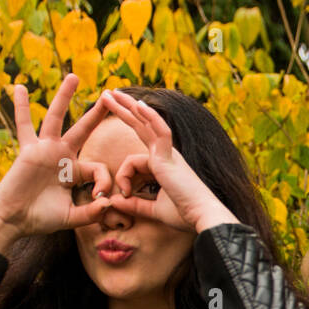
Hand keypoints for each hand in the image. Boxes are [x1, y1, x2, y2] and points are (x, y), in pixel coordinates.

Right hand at [0, 74, 114, 253]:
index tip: (102, 198)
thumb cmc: (41, 219)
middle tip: (111, 95)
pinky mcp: (29, 150)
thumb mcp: (72, 217)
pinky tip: (21, 88)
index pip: (98, 168)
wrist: (14, 219)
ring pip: (56, 118)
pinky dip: (22, 108)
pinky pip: (24, 125)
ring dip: (64, 97)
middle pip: (82, 130)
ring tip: (74, 77)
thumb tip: (109, 204)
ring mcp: (45, 150)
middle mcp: (61, 156)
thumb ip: (91, 213)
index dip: (105, 182)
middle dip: (96, 114)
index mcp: (74, 172)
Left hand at [100, 90, 238, 233]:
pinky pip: (159, 130)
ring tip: (110, 93)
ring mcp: (168, 152)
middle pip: (141, 126)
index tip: (123, 195)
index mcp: (163, 165)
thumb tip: (115, 202)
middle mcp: (166, 154)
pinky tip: (138, 104)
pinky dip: (150, 116)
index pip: (135, 159)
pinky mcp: (169, 155)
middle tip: (107, 95)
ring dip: (127, 106)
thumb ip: (135, 205)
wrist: (201, 216)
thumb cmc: (184, 214)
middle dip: (123, 111)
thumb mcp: (154, 210)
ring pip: (145, 122)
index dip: (123, 176)